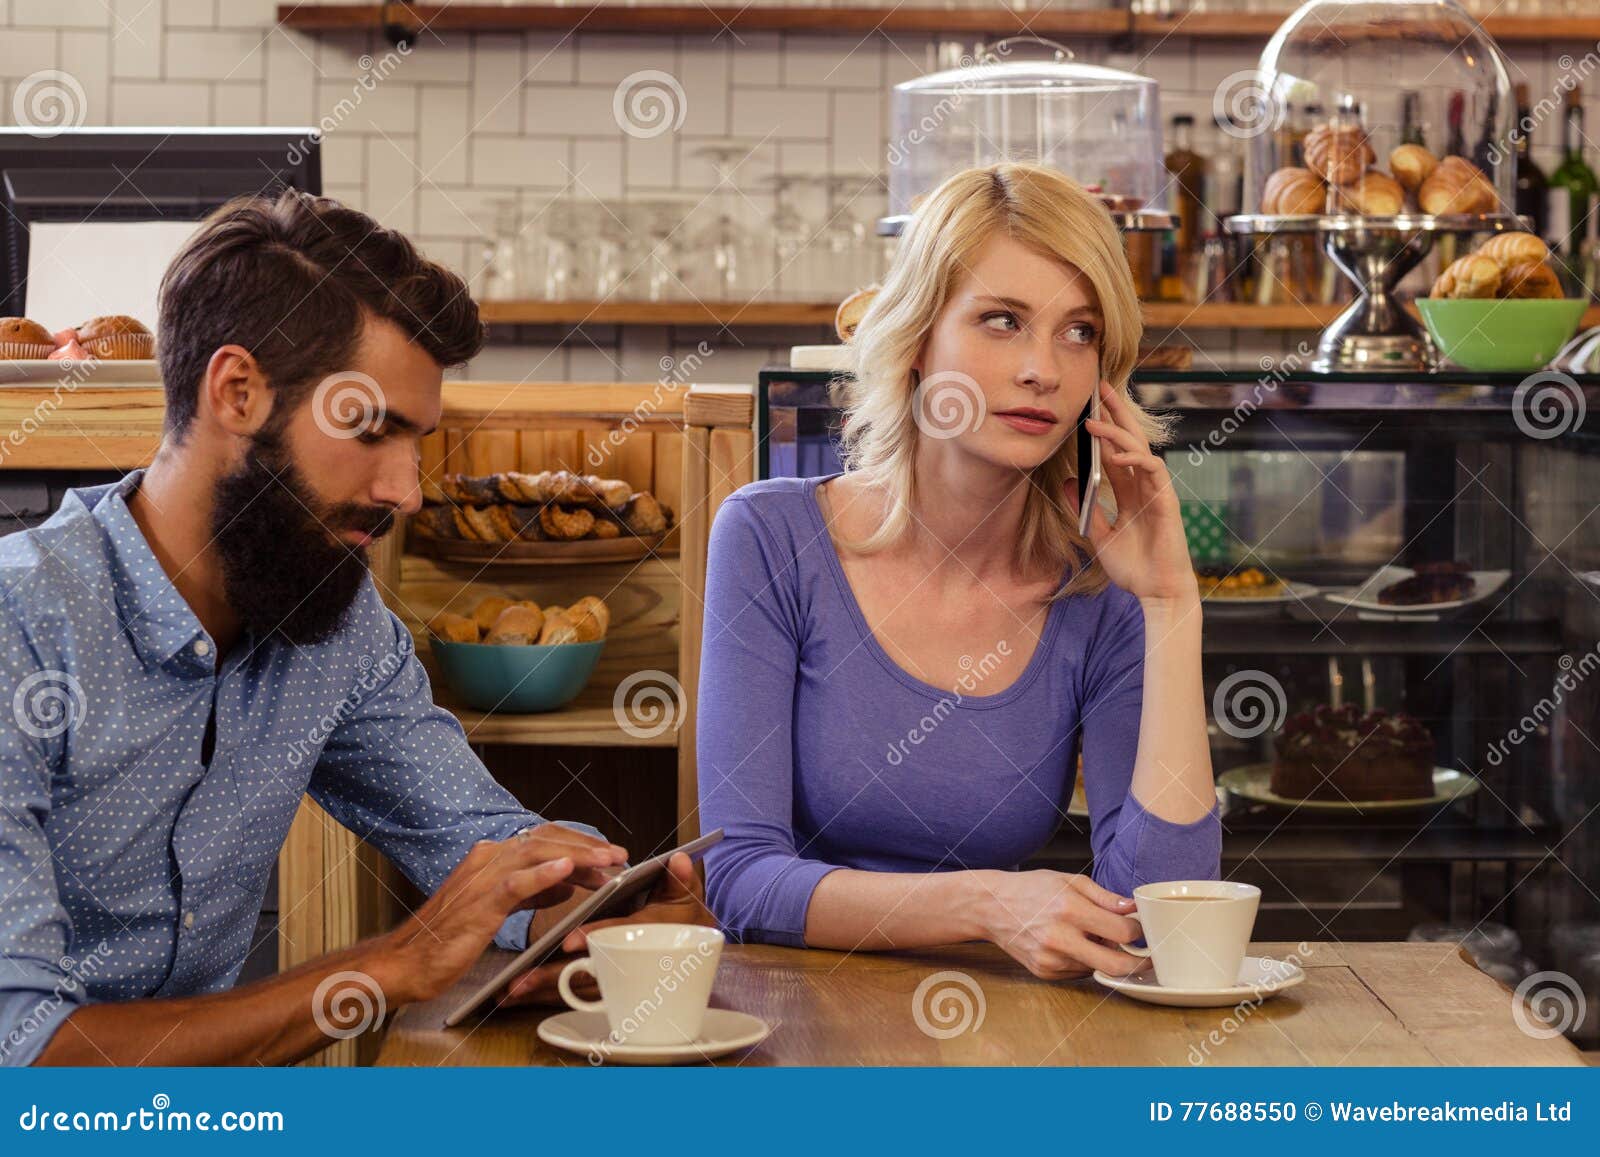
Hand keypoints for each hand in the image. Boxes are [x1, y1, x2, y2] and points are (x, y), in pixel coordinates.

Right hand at [371, 824, 627, 1005]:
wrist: (407, 962)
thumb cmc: (448, 938)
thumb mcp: (498, 908)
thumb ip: (531, 891)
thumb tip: (566, 879)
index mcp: (491, 858)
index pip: (544, 839)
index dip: (580, 843)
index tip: (609, 854)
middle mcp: (487, 859)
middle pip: (546, 840)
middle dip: (587, 846)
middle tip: (619, 856)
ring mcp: (482, 878)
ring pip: (537, 854)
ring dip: (578, 855)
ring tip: (607, 861)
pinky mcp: (479, 904)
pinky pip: (516, 883)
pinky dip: (544, 874)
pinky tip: (568, 871)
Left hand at [501, 853, 708, 1004]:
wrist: (693, 947)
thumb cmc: (685, 917)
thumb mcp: (684, 896)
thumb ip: (679, 879)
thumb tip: (679, 860)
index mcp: (646, 935)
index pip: (618, 936)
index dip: (594, 938)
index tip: (569, 942)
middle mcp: (628, 961)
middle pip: (587, 972)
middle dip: (553, 977)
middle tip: (519, 983)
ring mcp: (615, 977)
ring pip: (575, 986)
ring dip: (543, 990)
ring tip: (510, 990)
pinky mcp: (602, 983)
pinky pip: (571, 990)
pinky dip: (546, 993)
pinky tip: (518, 993)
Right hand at [976, 869, 1145, 980]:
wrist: (991, 906)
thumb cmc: (1031, 889)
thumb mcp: (1069, 880)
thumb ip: (1104, 896)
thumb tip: (1133, 910)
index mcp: (1069, 909)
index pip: (1122, 932)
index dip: (1139, 932)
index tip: (1140, 929)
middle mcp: (1060, 938)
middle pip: (1116, 965)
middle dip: (1138, 963)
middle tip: (1147, 958)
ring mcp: (1050, 959)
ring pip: (1097, 969)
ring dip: (1104, 957)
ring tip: (1092, 936)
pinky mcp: (1044, 972)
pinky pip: (1078, 973)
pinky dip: (1084, 961)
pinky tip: (1072, 944)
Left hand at [1067, 380, 1198, 606]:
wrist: (1156, 591)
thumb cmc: (1133, 567)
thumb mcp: (1099, 535)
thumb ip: (1086, 509)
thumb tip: (1070, 481)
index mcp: (1129, 492)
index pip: (1115, 451)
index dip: (1104, 428)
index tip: (1088, 405)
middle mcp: (1143, 485)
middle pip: (1130, 439)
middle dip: (1116, 412)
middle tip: (1100, 386)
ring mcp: (1156, 491)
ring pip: (1139, 449)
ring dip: (1117, 432)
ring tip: (1094, 419)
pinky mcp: (1165, 500)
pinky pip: (1152, 470)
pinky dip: (1134, 459)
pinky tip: (1116, 455)